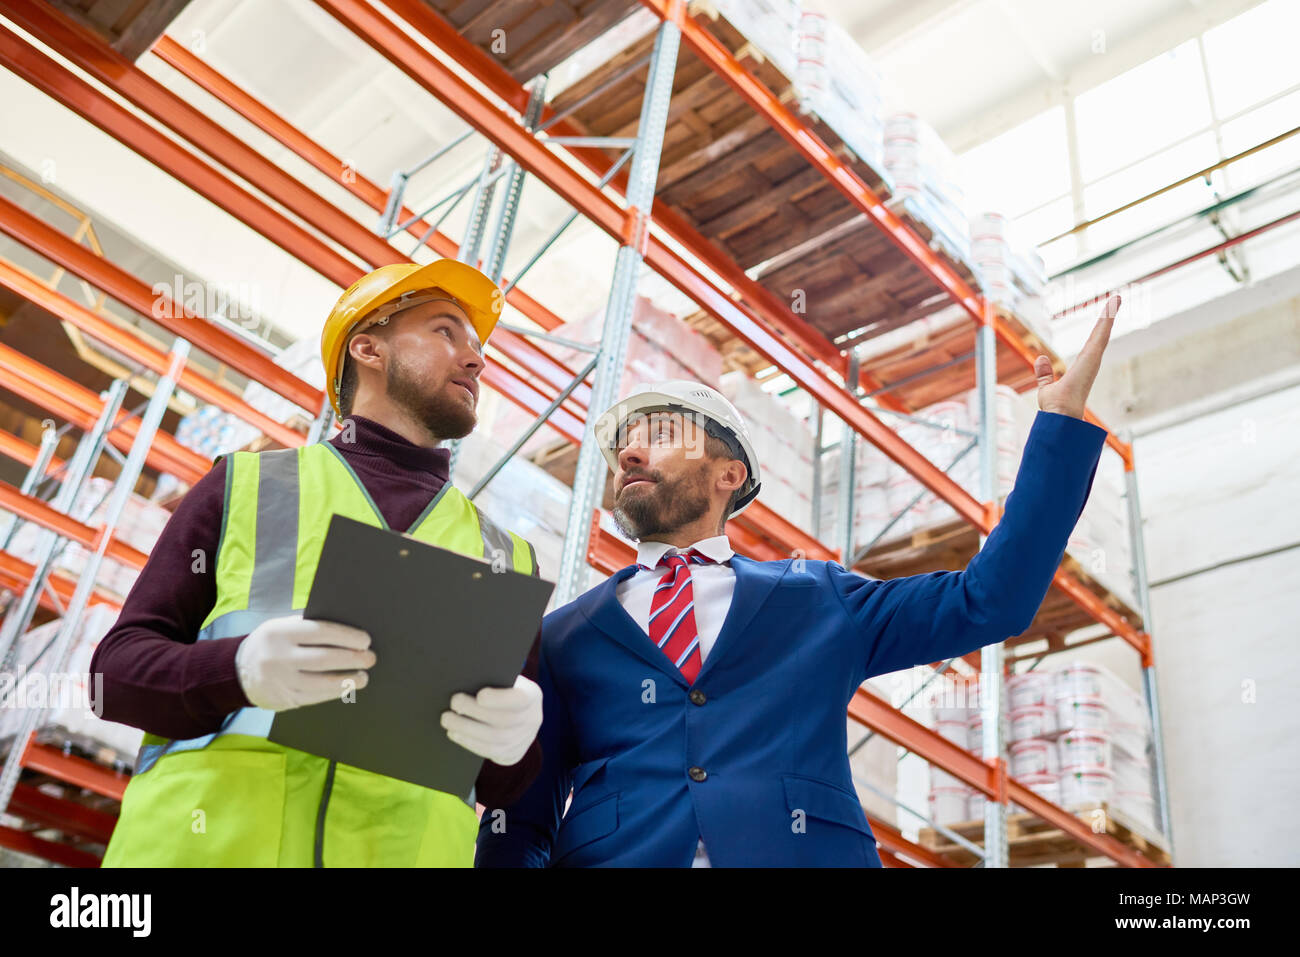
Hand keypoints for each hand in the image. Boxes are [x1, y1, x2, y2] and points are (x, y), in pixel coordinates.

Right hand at [235, 613, 374, 710]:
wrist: (237, 671)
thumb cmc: (271, 643)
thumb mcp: (281, 627)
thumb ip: (307, 626)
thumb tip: (346, 630)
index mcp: (279, 633)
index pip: (320, 632)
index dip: (346, 636)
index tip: (365, 640)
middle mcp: (278, 657)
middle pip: (324, 659)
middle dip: (352, 659)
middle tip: (370, 658)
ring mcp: (280, 681)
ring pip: (321, 682)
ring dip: (347, 680)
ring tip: (363, 676)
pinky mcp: (283, 700)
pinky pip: (314, 697)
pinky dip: (333, 692)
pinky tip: (346, 687)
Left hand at [440, 675, 541, 766]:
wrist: (521, 715)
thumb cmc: (505, 690)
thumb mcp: (507, 680)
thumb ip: (493, 680)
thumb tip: (467, 679)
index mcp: (532, 696)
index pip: (521, 699)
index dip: (501, 699)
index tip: (480, 695)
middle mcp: (532, 719)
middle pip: (503, 720)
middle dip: (475, 712)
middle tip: (453, 703)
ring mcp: (524, 739)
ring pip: (494, 738)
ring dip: (467, 729)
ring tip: (447, 719)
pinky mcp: (512, 753)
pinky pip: (490, 752)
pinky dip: (469, 742)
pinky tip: (454, 733)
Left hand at [1036, 294, 1120, 418]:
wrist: (1060, 417)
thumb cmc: (1055, 409)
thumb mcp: (1047, 387)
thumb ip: (1045, 374)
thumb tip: (1041, 359)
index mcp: (1082, 368)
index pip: (1091, 345)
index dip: (1098, 331)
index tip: (1105, 317)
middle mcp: (1090, 362)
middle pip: (1100, 335)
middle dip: (1108, 317)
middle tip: (1116, 299)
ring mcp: (1093, 360)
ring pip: (1103, 332)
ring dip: (1109, 314)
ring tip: (1116, 297)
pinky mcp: (1092, 357)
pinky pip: (1101, 334)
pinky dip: (1107, 319)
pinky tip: (1112, 304)